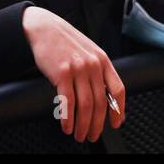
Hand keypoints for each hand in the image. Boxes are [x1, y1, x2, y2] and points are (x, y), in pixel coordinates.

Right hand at [23, 6, 123, 142]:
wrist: (44, 28)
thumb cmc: (65, 42)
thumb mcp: (88, 52)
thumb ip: (98, 71)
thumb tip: (106, 96)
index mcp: (102, 60)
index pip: (118, 89)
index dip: (119, 109)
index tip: (116, 123)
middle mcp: (93, 64)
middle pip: (101, 102)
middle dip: (98, 124)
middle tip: (93, 135)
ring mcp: (78, 68)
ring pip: (85, 105)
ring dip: (83, 125)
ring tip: (80, 135)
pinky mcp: (61, 73)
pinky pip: (68, 102)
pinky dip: (68, 118)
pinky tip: (67, 126)